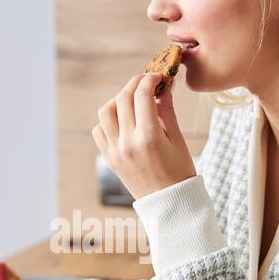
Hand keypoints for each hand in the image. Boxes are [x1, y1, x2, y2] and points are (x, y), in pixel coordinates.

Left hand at [92, 71, 196, 200]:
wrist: (169, 203)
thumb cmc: (179, 172)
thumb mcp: (177, 139)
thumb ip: (166, 110)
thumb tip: (164, 85)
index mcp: (149, 137)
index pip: (142, 95)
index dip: (149, 79)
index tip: (157, 76)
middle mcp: (128, 143)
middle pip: (122, 99)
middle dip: (134, 84)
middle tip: (145, 82)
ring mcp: (115, 152)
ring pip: (105, 112)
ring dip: (117, 100)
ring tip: (132, 100)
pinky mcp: (109, 159)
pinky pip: (99, 131)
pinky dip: (108, 120)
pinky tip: (122, 120)